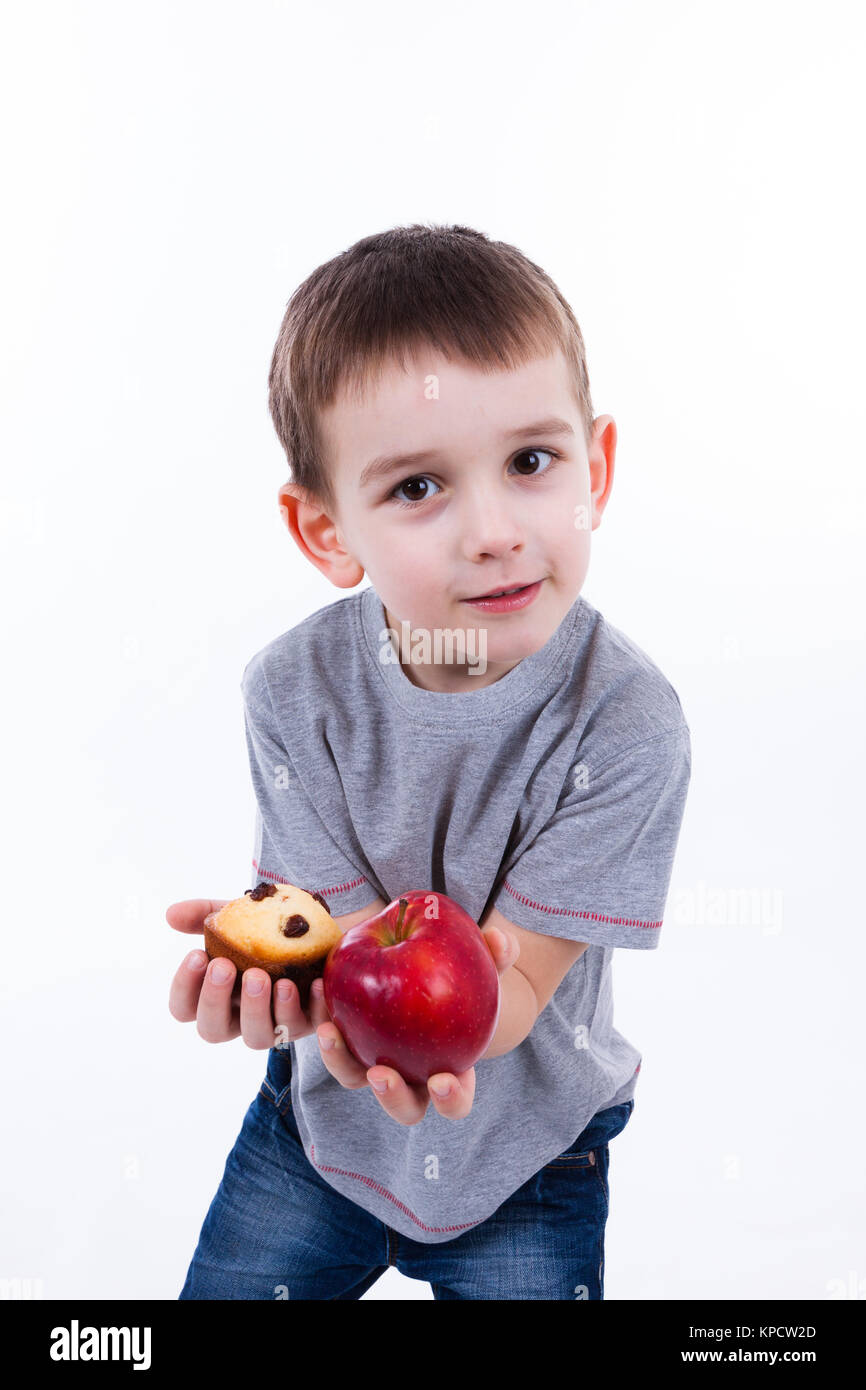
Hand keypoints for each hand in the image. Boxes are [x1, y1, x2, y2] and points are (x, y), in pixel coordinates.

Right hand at [166, 898, 328, 1047]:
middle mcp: (240, 1018)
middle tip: (225, 966)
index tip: (197, 955)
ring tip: (264, 976)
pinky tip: (314, 982)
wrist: (318, 931)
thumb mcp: (237, 919)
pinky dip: (312, 1004)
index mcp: (217, 997)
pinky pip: (310, 1024)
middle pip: (212, 1030)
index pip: (184, 1008)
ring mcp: (275, 1025)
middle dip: (215, 999)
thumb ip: (204, 915)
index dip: (184, 987)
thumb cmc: (267, 933)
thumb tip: (171, 914)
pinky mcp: (311, 1022)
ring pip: (257, 1038)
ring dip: (257, 1008)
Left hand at [316, 922, 519, 1124]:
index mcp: (451, 1072)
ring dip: (340, 1063)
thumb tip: (500, 939)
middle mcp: (411, 1078)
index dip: (450, 1099)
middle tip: (382, 1074)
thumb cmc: (462, 977)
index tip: (441, 1080)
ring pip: (354, 1079)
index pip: (455, 1102)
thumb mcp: (480, 965)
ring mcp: (374, 1061)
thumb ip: (495, 954)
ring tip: (331, 1034)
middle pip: (403, 1108)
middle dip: (392, 1098)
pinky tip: (318, 989)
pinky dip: (324, 1022)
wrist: (426, 970)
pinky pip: (332, 1040)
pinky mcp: (347, 1037)